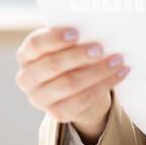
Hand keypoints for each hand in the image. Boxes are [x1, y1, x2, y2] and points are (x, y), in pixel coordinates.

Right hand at [15, 26, 129, 142]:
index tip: (77, 32)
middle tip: (101, 48)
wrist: (74, 88)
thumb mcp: (65, 46)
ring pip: (70, 84)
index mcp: (25, 55)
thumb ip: (72, 39)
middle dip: (78, 56)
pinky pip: (83, 100)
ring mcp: (39, 99)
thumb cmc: (69, 58)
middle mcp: (26, 79)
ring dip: (97, 71)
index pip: (35, 44)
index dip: (55, 38)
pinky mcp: (57, 114)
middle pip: (52, 65)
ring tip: (117, 60)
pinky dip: (104, 85)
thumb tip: (94, 30)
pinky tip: (119, 74)